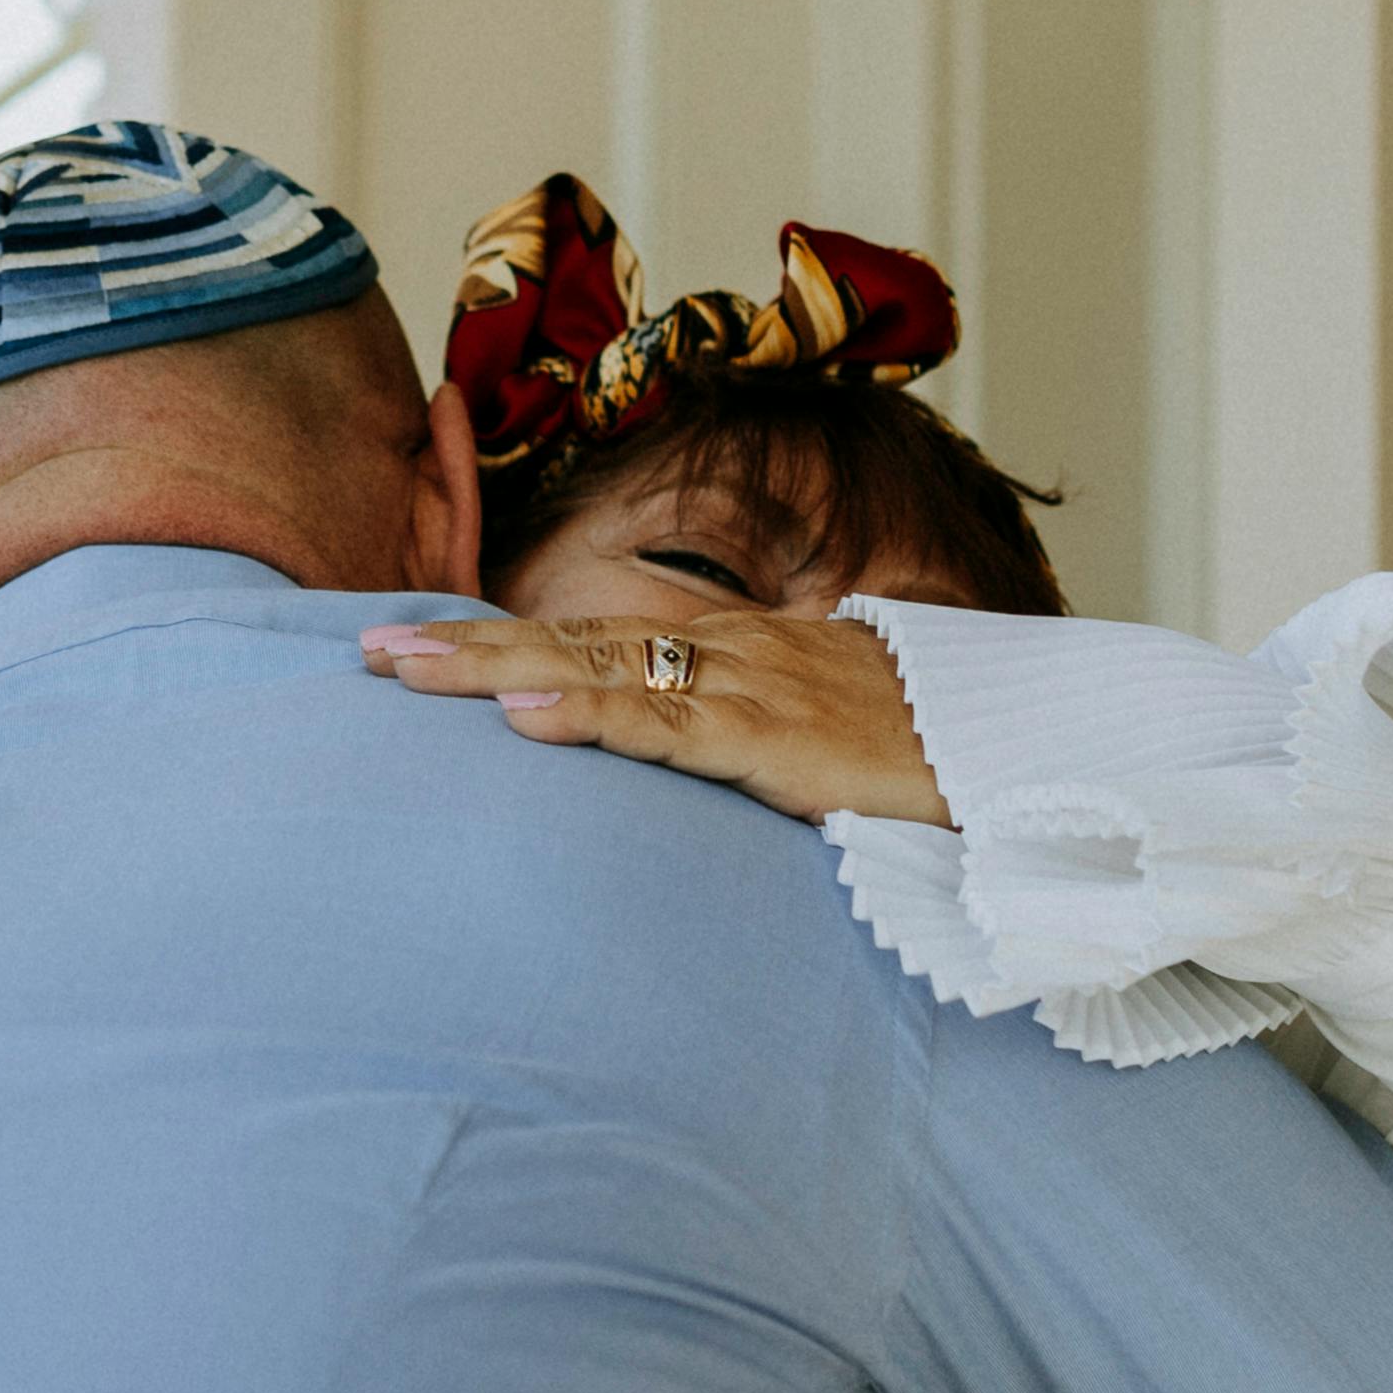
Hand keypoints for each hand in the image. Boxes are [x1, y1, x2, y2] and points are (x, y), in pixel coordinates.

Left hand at [355, 606, 945, 830]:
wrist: (1029, 751)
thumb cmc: (925, 751)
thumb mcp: (819, 736)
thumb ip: (747, 738)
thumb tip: (689, 756)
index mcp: (734, 655)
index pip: (595, 637)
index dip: (499, 638)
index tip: (411, 642)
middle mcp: (731, 655)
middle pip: (572, 639)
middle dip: (462, 645)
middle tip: (363, 647)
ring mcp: (751, 690)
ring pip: (598, 667)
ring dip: (492, 666)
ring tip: (402, 667)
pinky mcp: (777, 742)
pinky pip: (669, 724)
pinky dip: (590, 716)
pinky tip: (524, 715)